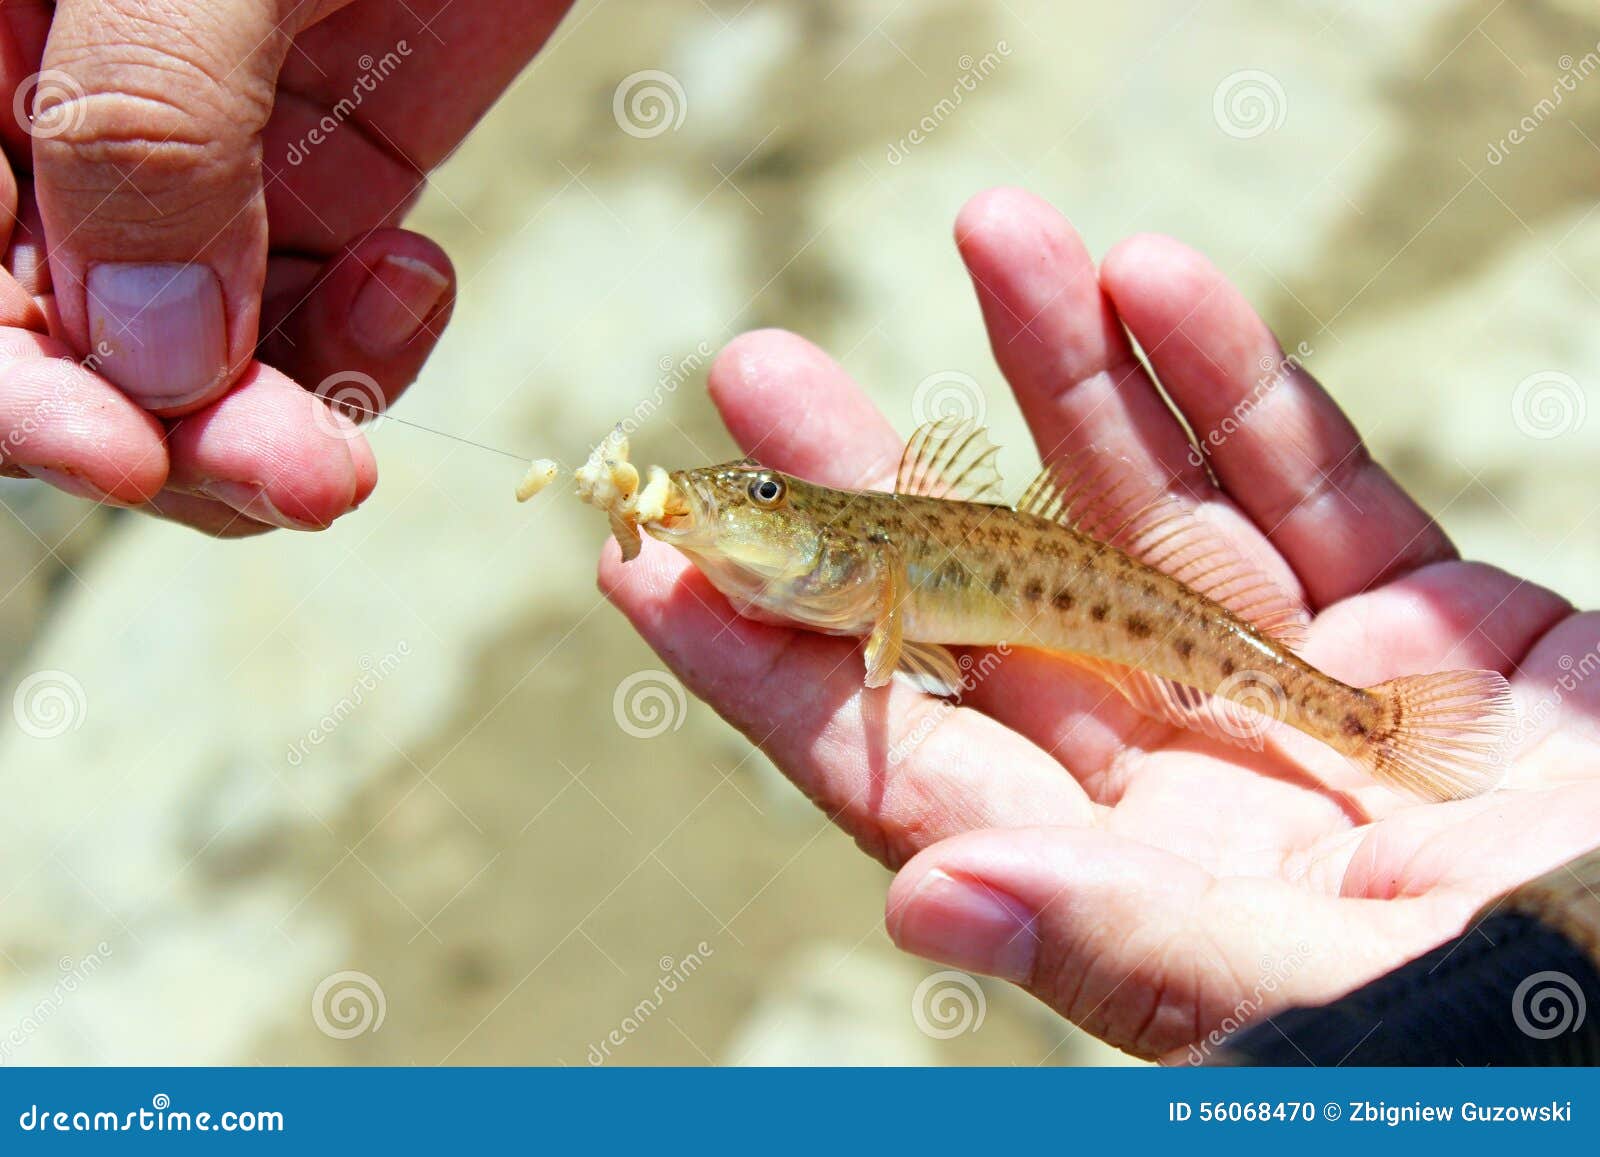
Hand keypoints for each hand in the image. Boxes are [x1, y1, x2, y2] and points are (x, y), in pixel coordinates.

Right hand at [0, 1, 572, 532]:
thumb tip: (153, 355)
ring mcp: (194, 157)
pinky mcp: (321, 171)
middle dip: (182, 433)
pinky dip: (363, 339)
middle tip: (314, 478)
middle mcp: (52, 119)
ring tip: (369, 391)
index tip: (127, 457)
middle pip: (69, 347)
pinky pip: (316, 312)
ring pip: (196, 362)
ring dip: (282, 414)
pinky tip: (412, 278)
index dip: (16, 395)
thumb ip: (149, 117)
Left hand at [600, 187, 1599, 1060]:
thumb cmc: (1538, 1031)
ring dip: (1060, 373)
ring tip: (989, 232)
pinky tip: (1148, 281)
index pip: (905, 761)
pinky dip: (1232, 380)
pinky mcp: (1405, 613)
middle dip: (875, 489)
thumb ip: (1132, 950)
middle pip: (990, 609)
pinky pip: (1300, 476)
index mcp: (1128, 881)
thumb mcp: (1335, 1012)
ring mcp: (1285, 681)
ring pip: (1138, 507)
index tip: (649, 561)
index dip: (771, 665)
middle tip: (755, 371)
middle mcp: (1178, 773)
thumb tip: (918, 897)